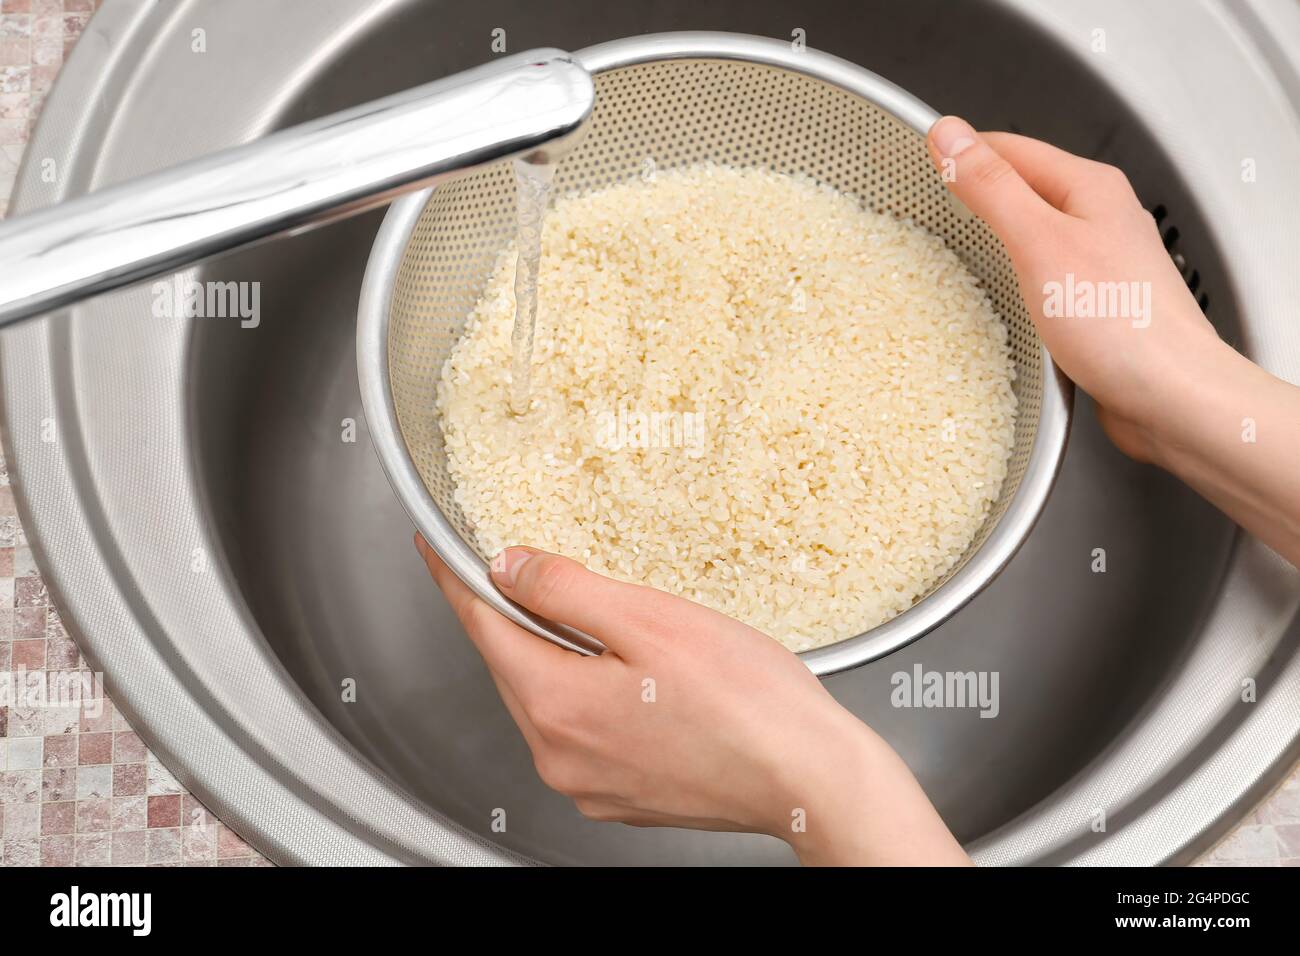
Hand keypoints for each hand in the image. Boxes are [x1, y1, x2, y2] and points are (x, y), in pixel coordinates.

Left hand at [416, 536, 969, 865]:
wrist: (808, 778)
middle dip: (514, 614)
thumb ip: (566, 590)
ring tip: (605, 621)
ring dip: (557, 654)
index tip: (435, 548)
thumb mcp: (650, 619)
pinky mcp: (621, 795)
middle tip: (528, 567)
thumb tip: (509, 568)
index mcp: (555, 704)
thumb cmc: (748, 702)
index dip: (455, 578)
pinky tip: (633, 674)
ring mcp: (589, 782)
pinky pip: (581, 730)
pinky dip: (588, 693)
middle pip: (512, 664)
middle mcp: (558, 755)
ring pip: (547, 698)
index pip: (481, 625)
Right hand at [928, 117, 1299, 565]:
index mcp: (1091, 187)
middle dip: (975, 197)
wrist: (1172, 397)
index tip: (918, 169)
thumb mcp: (1040, 243)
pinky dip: (1014, 281)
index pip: (1011, 147)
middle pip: (1023, 187)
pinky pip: (1043, 276)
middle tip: (928, 214)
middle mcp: (1101, 217)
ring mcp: (1101, 261)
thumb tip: (951, 136)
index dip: (962, 154)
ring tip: (957, 255)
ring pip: (1033, 234)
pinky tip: (998, 303)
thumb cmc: (1120, 325)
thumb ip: (992, 188)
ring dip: (994, 241)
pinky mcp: (1096, 303)